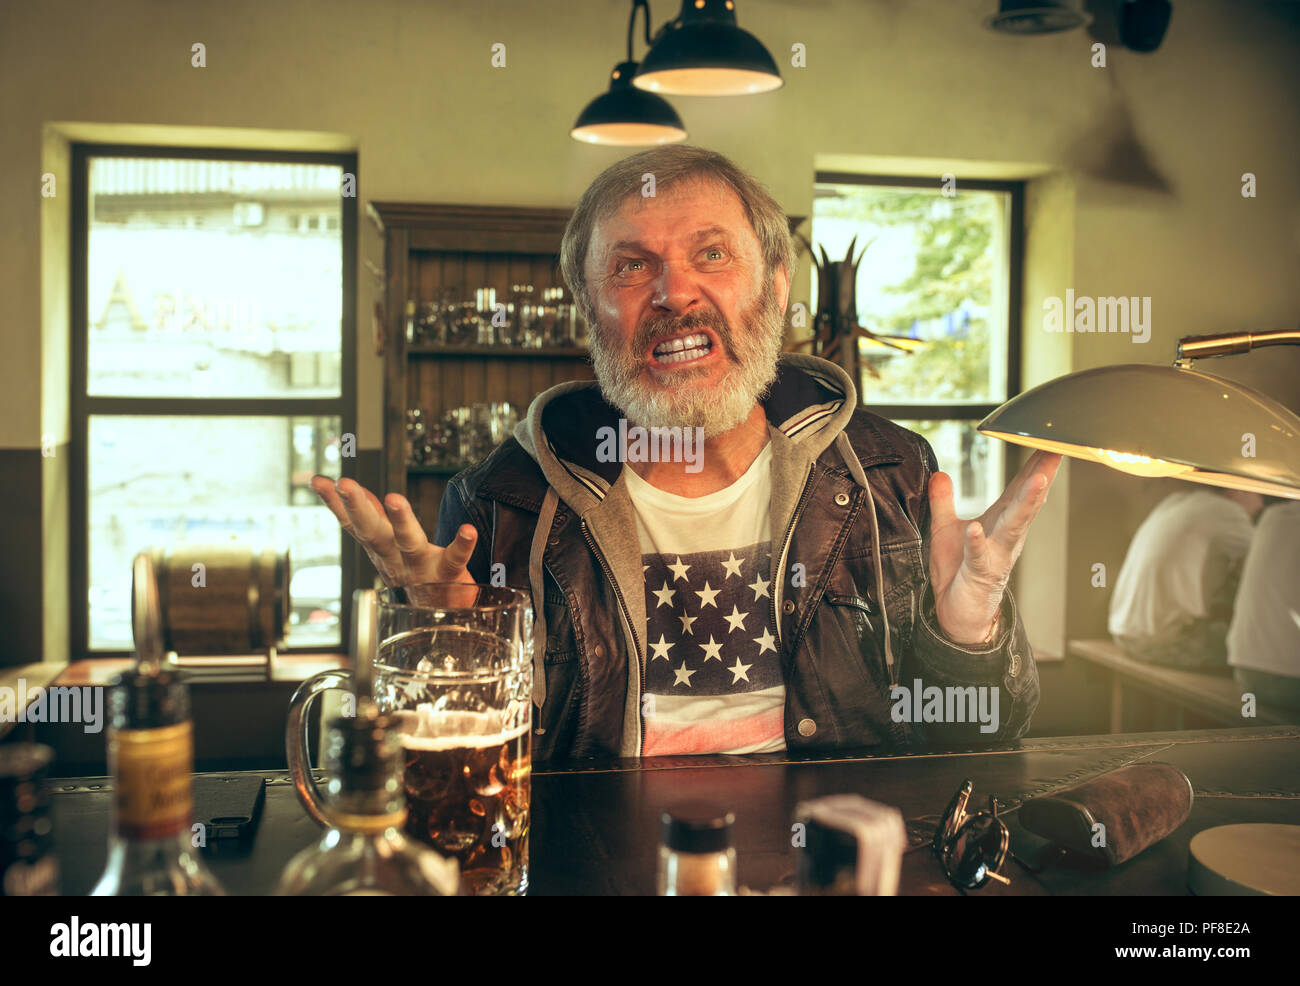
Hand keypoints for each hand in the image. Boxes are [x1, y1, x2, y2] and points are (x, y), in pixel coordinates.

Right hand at [310, 475, 477, 588]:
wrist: (442, 619)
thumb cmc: (418, 579)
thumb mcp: (392, 549)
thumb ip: (378, 521)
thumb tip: (363, 494)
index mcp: (382, 551)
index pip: (355, 525)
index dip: (336, 504)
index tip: (318, 482)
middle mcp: (396, 560)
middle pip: (373, 531)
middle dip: (356, 506)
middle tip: (344, 484)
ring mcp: (421, 568)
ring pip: (407, 543)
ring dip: (400, 520)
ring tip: (394, 498)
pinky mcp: (449, 575)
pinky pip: (456, 559)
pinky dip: (462, 545)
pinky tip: (468, 531)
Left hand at [927, 451, 1061, 644]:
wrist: (957, 615)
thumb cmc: (957, 572)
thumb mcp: (944, 530)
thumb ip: (943, 502)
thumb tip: (940, 474)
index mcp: (999, 523)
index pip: (1018, 488)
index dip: (1033, 465)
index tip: (1050, 440)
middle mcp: (1004, 536)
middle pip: (1026, 501)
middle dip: (1042, 476)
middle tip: (1057, 451)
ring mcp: (995, 554)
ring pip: (1014, 525)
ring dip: (1026, 503)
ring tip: (1038, 480)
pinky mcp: (979, 573)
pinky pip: (978, 555)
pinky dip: (978, 542)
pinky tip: (977, 529)